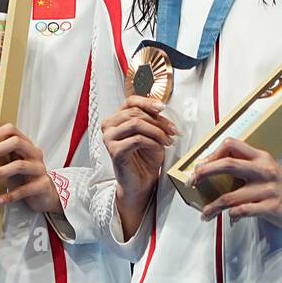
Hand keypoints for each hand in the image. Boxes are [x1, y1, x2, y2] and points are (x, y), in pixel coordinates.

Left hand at [0, 123, 59, 211]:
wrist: (46, 195)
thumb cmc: (27, 177)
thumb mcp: (14, 164)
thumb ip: (2, 157)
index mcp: (27, 146)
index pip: (13, 131)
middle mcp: (34, 154)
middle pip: (17, 143)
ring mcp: (39, 169)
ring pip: (19, 165)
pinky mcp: (42, 185)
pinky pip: (24, 190)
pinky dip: (8, 195)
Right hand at [100, 95, 177, 225]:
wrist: (141, 181)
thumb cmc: (145, 157)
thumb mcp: (152, 133)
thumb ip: (152, 119)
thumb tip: (160, 108)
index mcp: (116, 119)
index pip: (130, 101)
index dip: (148, 101)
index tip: (162, 108)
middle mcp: (109, 127)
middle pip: (135, 113)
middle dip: (158, 121)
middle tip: (172, 130)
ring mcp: (109, 139)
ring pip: (136, 124)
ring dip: (157, 131)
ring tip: (167, 141)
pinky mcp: (114, 151)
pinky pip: (137, 139)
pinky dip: (152, 143)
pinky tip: (159, 149)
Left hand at [193, 137, 281, 229]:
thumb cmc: (281, 188)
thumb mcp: (265, 170)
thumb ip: (243, 167)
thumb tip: (211, 171)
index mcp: (260, 157)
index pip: (231, 145)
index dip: (212, 154)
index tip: (200, 167)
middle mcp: (263, 170)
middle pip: (227, 164)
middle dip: (204, 173)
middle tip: (192, 182)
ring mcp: (267, 189)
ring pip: (230, 196)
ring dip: (212, 206)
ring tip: (205, 214)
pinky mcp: (271, 206)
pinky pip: (243, 211)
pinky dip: (231, 216)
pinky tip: (228, 219)